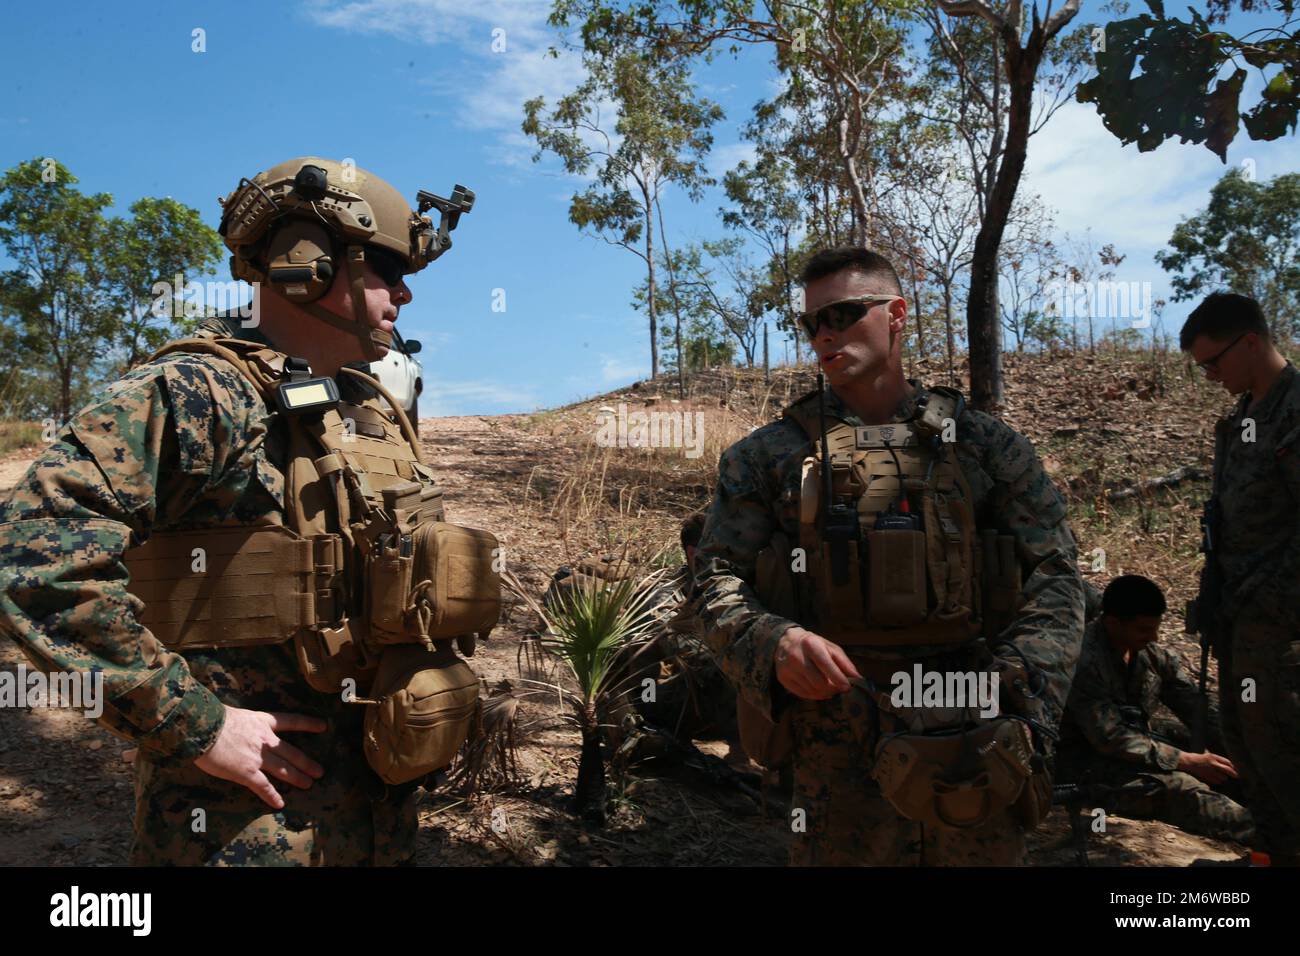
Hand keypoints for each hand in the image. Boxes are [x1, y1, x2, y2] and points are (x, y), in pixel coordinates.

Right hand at [193, 706, 327, 808]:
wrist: (202, 728)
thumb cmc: (212, 717)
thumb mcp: (234, 713)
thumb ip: (244, 723)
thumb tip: (240, 726)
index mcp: (262, 721)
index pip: (291, 721)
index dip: (308, 724)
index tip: (323, 726)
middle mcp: (265, 740)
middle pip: (292, 752)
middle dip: (307, 763)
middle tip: (320, 771)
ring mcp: (258, 757)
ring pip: (284, 770)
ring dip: (297, 778)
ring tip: (309, 784)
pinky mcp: (246, 772)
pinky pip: (263, 787)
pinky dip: (272, 796)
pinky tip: (279, 804)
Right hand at [774, 627, 861, 699]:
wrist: (786, 642)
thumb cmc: (813, 645)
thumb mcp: (830, 647)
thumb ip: (844, 662)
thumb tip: (857, 678)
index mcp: (811, 645)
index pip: (826, 666)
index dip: (839, 679)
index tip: (847, 687)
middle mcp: (797, 657)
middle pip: (819, 682)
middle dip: (832, 689)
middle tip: (838, 688)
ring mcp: (788, 668)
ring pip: (811, 690)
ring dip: (824, 693)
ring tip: (829, 688)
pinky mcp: (783, 678)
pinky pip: (803, 694)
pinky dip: (814, 695)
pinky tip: (819, 690)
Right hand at [1177, 749, 1238, 784]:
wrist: (1187, 763)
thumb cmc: (1198, 758)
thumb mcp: (1209, 755)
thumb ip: (1218, 760)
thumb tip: (1229, 766)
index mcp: (1214, 757)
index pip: (1228, 762)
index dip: (1233, 767)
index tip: (1235, 770)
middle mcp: (1213, 764)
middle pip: (1228, 770)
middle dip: (1233, 774)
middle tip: (1236, 776)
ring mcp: (1210, 772)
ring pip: (1223, 778)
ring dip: (1223, 778)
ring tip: (1220, 776)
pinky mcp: (1207, 778)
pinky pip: (1217, 782)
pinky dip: (1217, 781)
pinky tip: (1214, 779)